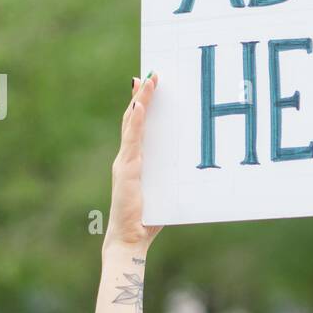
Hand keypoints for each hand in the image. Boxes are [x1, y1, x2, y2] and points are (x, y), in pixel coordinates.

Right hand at [104, 73, 163, 255]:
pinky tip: (140, 104)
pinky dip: (136, 120)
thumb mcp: (162, 192)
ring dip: (139, 101)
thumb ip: (169, 179)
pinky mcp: (127, 168)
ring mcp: (125, 161)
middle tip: (149, 74)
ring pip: (132, 124)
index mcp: (134, 162)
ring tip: (146, 80)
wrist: (129, 239)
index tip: (147, 86)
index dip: (141, 107)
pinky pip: (132, 138)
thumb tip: (187, 171)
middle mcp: (127, 158)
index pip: (137, 128)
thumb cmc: (147, 219)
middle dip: (140, 96)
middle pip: (132, 120)